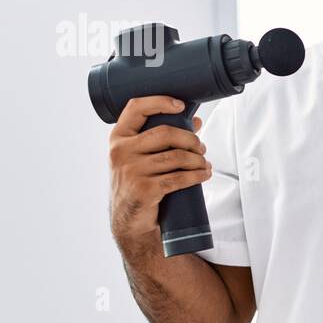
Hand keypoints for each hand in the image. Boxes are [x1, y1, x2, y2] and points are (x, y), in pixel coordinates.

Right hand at [109, 95, 210, 245]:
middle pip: (165, 133)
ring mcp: (131, 171)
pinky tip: (204, 174)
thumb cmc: (138, 183)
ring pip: (176, 157)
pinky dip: (196, 175)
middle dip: (190, 139)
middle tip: (201, 147)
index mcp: (118, 138)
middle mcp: (121, 151)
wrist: (129, 221)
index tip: (180, 105)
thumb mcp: (142, 158)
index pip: (136, 108)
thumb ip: (164, 138)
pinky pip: (178, 178)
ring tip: (204, 164)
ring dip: (197, 160)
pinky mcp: (144, 189)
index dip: (160, 102)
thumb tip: (195, 121)